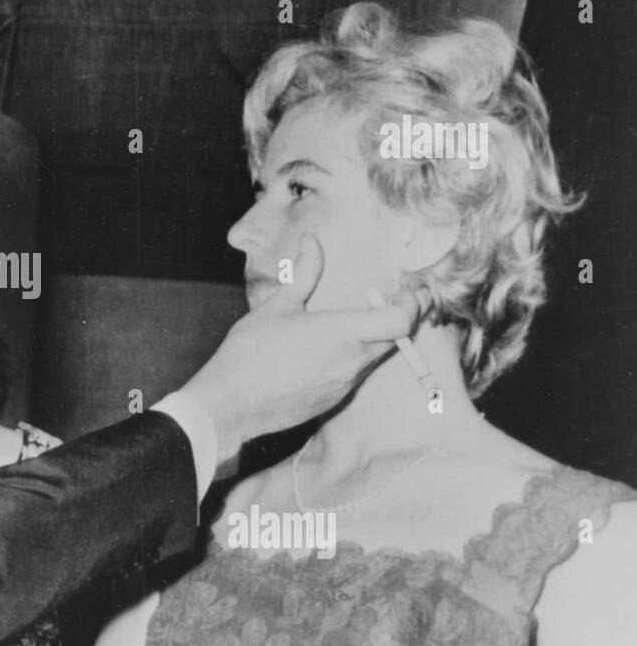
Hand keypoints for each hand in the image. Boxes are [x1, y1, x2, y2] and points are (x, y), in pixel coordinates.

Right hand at [181, 233, 425, 463]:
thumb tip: (311, 241)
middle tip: (392, 298)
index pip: (402, 321)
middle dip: (398, 317)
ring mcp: (344, 385)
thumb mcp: (277, 305)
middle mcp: (351, 361)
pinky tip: (324, 352)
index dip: (414, 304)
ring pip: (373, 357)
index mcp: (342, 333)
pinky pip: (353, 376)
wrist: (231, 404)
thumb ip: (304, 273)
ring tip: (353, 322)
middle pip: (395, 339)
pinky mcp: (333, 401)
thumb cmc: (251, 352)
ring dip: (373, 339)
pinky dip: (351, 359)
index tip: (410, 290)